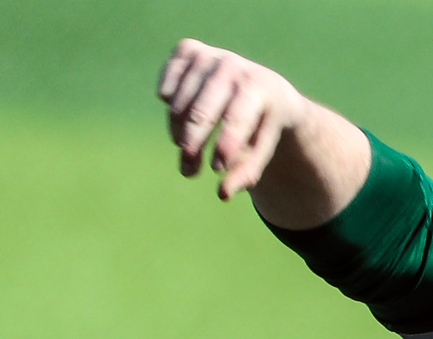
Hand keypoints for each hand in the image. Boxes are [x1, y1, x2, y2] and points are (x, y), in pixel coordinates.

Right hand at [156, 39, 308, 200]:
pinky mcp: (188, 50)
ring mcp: (209, 55)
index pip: (236, 119)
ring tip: (188, 152)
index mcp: (260, 87)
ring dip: (178, 133)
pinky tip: (182, 115)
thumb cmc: (263, 125)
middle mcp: (233, 65)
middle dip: (193, 146)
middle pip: (202, 112)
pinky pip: (167, 82)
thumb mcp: (262, 148)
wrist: (264, 86)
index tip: (217, 169)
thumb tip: (223, 194)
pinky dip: (169, 102)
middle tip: (189, 171)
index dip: (224, 146)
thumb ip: (246, 173)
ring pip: (180, 102)